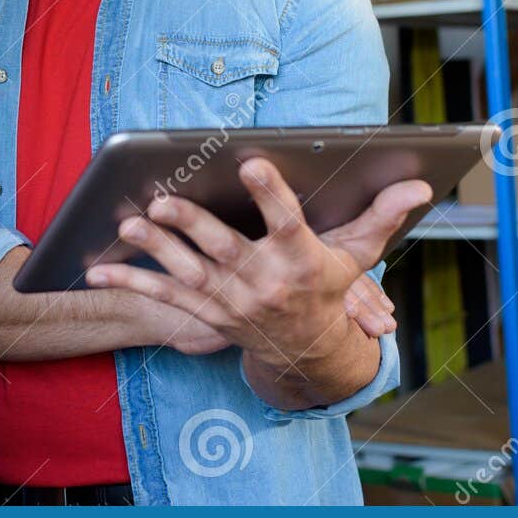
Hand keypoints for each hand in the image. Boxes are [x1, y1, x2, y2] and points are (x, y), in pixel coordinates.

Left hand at [86, 161, 428, 404]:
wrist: (307, 353)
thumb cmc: (327, 290)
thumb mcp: (356, 257)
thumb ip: (381, 217)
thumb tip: (420, 184)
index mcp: (300, 261)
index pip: (285, 222)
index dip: (269, 193)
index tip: (249, 163)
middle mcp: (263, 284)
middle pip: (223, 249)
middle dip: (190, 224)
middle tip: (162, 198)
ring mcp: (231, 302)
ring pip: (186, 272)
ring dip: (155, 249)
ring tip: (127, 224)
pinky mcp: (206, 315)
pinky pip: (162, 298)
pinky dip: (130, 284)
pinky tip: (96, 270)